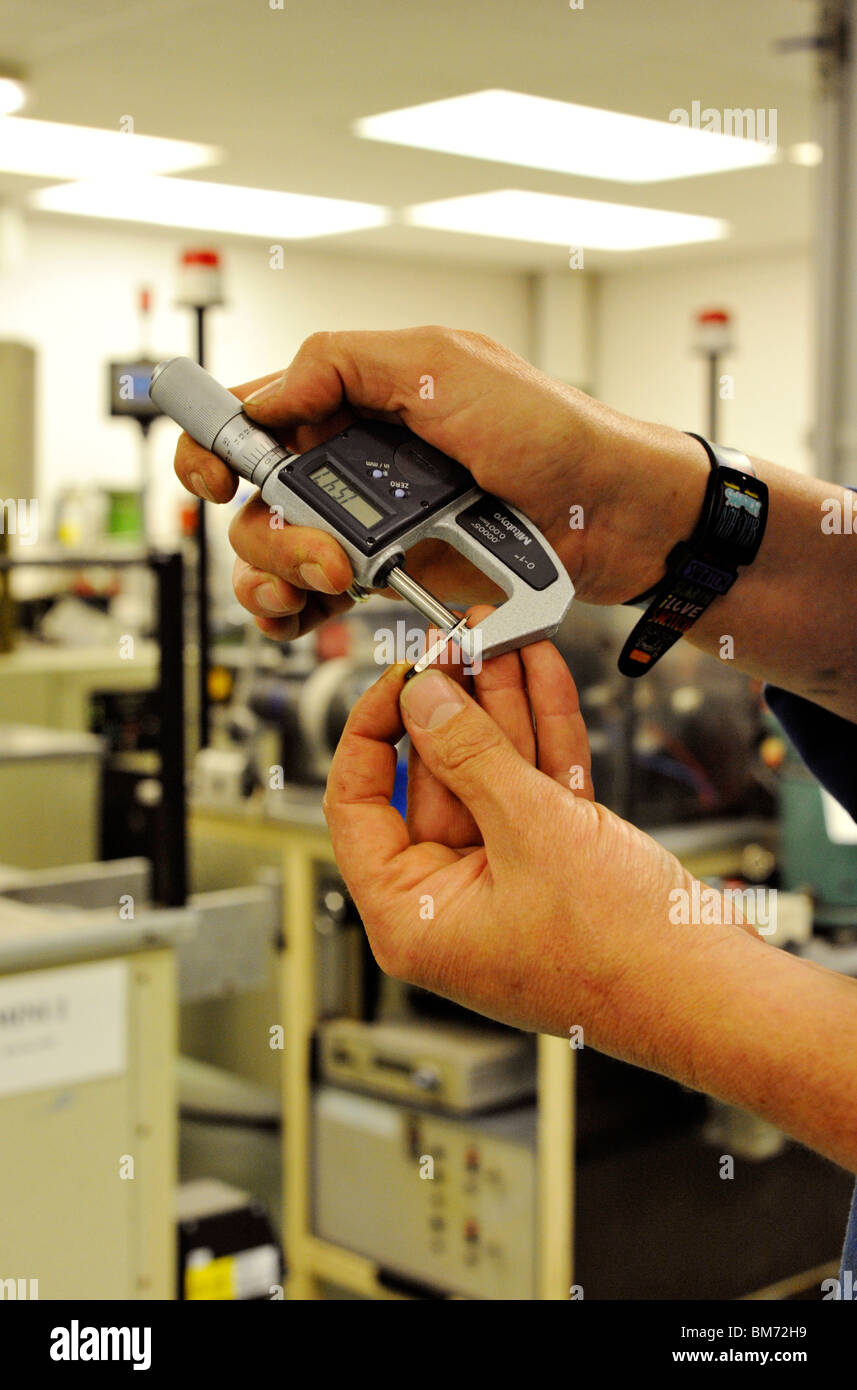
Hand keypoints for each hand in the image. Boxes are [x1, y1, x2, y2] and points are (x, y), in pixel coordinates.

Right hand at [174, 326, 709, 639]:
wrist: (613, 515)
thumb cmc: (553, 433)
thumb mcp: (447, 365)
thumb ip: (347, 364)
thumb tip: (267, 395)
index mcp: (356, 401)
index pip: (254, 416)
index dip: (214, 446)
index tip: (212, 478)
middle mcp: (353, 464)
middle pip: (256, 501)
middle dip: (268, 534)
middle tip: (325, 558)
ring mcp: (369, 526)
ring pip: (275, 555)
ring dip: (272, 577)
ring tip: (318, 590)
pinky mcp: (389, 580)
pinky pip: (315, 601)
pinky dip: (292, 615)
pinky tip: (303, 618)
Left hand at [324, 631, 737, 1059]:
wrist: (715, 993)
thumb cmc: (622, 955)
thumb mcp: (530, 833)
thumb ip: (471, 756)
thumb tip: (425, 699)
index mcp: (412, 917)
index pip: (357, 805)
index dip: (373, 731)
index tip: (400, 678)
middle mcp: (451, 901)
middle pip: (432, 778)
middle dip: (454, 702)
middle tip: (460, 640)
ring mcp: (506, 878)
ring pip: (489, 771)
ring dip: (499, 703)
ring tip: (498, 636)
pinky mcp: (556, 861)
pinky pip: (534, 784)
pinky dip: (541, 731)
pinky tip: (539, 671)